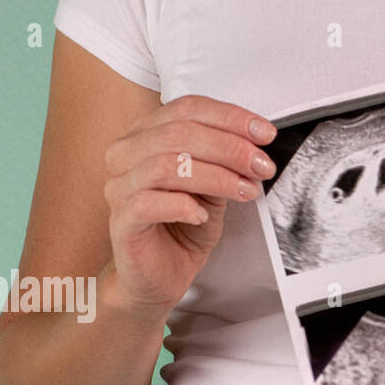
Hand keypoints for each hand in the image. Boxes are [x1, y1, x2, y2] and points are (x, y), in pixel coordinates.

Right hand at [102, 94, 277, 321]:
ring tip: (245, 191)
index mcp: (147, 134)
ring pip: (167, 165)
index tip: (264, 133)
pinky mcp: (122, 219)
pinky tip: (202, 215)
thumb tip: (255, 145)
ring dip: (216, 176)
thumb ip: (225, 163)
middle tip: (261, 165)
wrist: (159, 277)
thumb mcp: (213, 188)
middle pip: (179, 132)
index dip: (229, 117)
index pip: (187, 108)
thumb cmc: (181, 229)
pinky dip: (183, 205)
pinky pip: (149, 202)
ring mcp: (120, 186)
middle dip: (230, 147)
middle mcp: (127, 154)